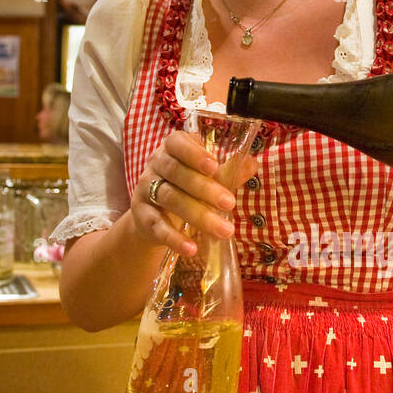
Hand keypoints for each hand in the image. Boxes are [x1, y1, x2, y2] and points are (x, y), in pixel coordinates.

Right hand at [132, 129, 258, 254]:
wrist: (154, 217)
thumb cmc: (185, 188)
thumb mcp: (205, 178)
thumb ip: (227, 172)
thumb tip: (251, 163)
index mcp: (171, 149)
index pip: (177, 143)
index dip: (194, 153)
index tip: (214, 166)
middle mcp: (155, 165)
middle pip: (177, 173)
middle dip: (204, 189)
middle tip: (230, 203)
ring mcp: (145, 190)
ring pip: (170, 199)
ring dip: (198, 215)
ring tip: (224, 230)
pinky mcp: (141, 216)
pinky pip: (157, 226)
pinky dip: (174, 238)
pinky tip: (191, 248)